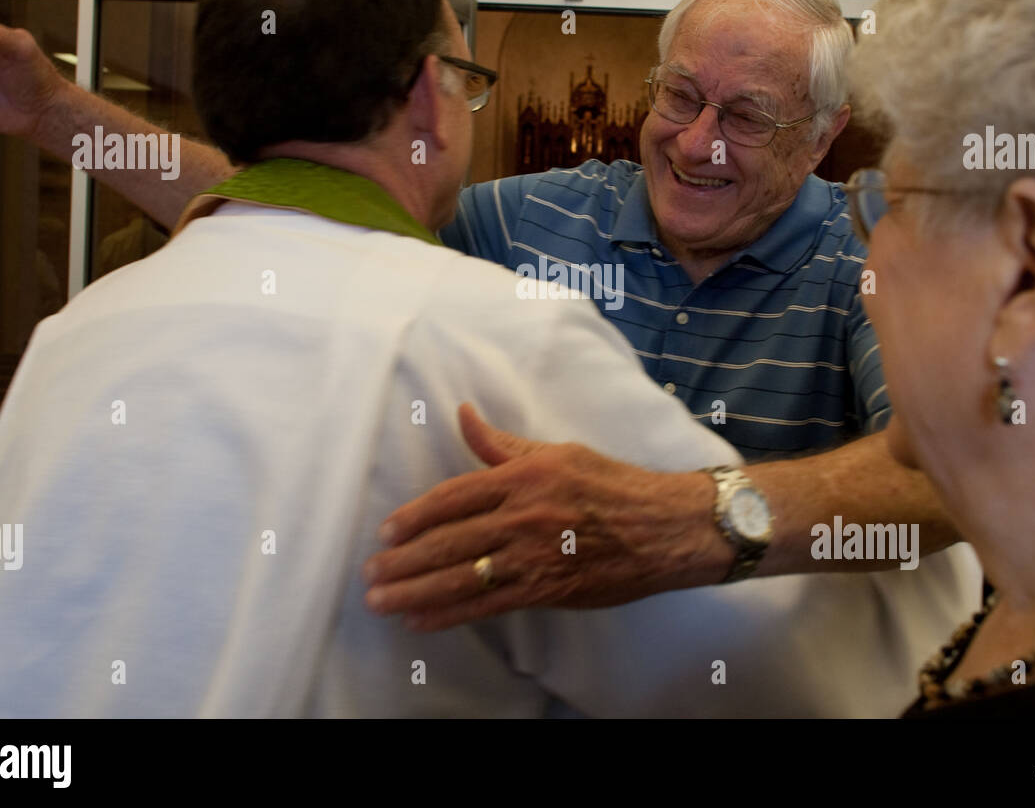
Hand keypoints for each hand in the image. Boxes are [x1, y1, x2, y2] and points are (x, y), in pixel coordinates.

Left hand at [362, 404, 725, 630]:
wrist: (665, 527)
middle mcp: (522, 516)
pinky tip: (421, 620)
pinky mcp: (546, 589)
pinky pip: (488, 604)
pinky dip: (450, 614)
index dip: (415, 516)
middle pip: (449, 540)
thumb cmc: (614, 485)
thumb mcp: (558, 453)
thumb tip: (464, 415)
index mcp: (523, 477)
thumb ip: (503, 445)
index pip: (454, 496)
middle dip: (403, 560)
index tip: (387, 531)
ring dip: (415, 591)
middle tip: (370, 573)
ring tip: (380, 601)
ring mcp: (533, 556)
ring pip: (461, 576)